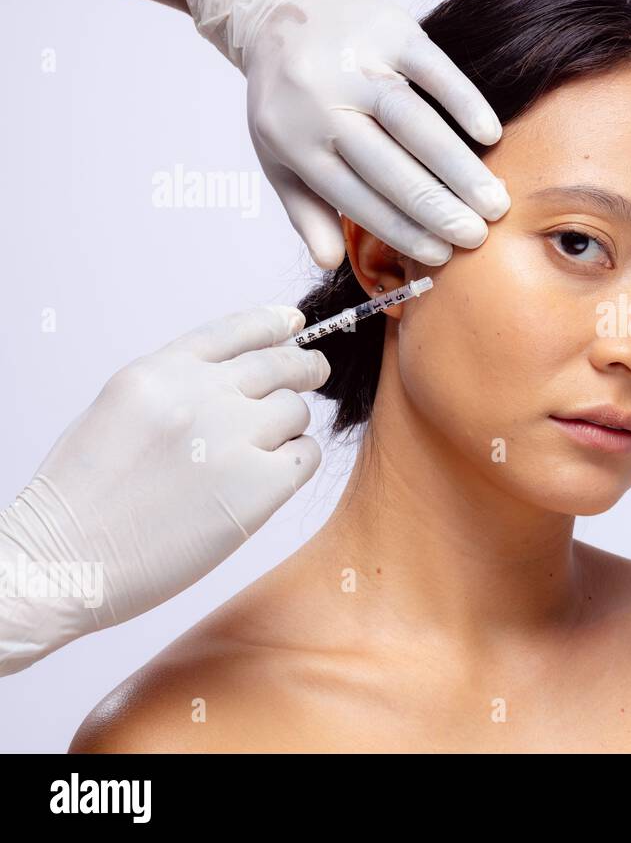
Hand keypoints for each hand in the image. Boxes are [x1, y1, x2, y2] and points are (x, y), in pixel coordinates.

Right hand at [0, 305, 327, 675]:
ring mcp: (234, 437)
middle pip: (281, 363)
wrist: (64, 558)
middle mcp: (201, 394)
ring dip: (290, 426)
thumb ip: (176, 386)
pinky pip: (306, 456)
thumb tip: (237, 375)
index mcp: (161, 372)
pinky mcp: (260, 484)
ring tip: (261, 452)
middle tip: (315, 372)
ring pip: (296, 411)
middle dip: (305, 366)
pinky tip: (270, 480)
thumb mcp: (119, 409)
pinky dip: (297, 463)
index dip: (273, 323)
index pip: (236, 329)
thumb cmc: (83, 497)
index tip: (294, 322)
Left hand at [184, 0, 509, 269]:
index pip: (355, 198)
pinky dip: (463, 101)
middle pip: (388, 166)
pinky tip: (488, 134)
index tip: (441, 255)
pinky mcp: (386, 29)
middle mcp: (321, 102)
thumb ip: (305, 210)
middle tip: (477, 236)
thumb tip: (329, 264)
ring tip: (493, 201)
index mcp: (294, 141)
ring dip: (457, 166)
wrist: (277, 4)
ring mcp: (355, 62)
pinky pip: (432, 68)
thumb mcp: (277, 154)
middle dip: (436, 207)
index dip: (401, 230)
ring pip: (412, 121)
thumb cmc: (286, 94)